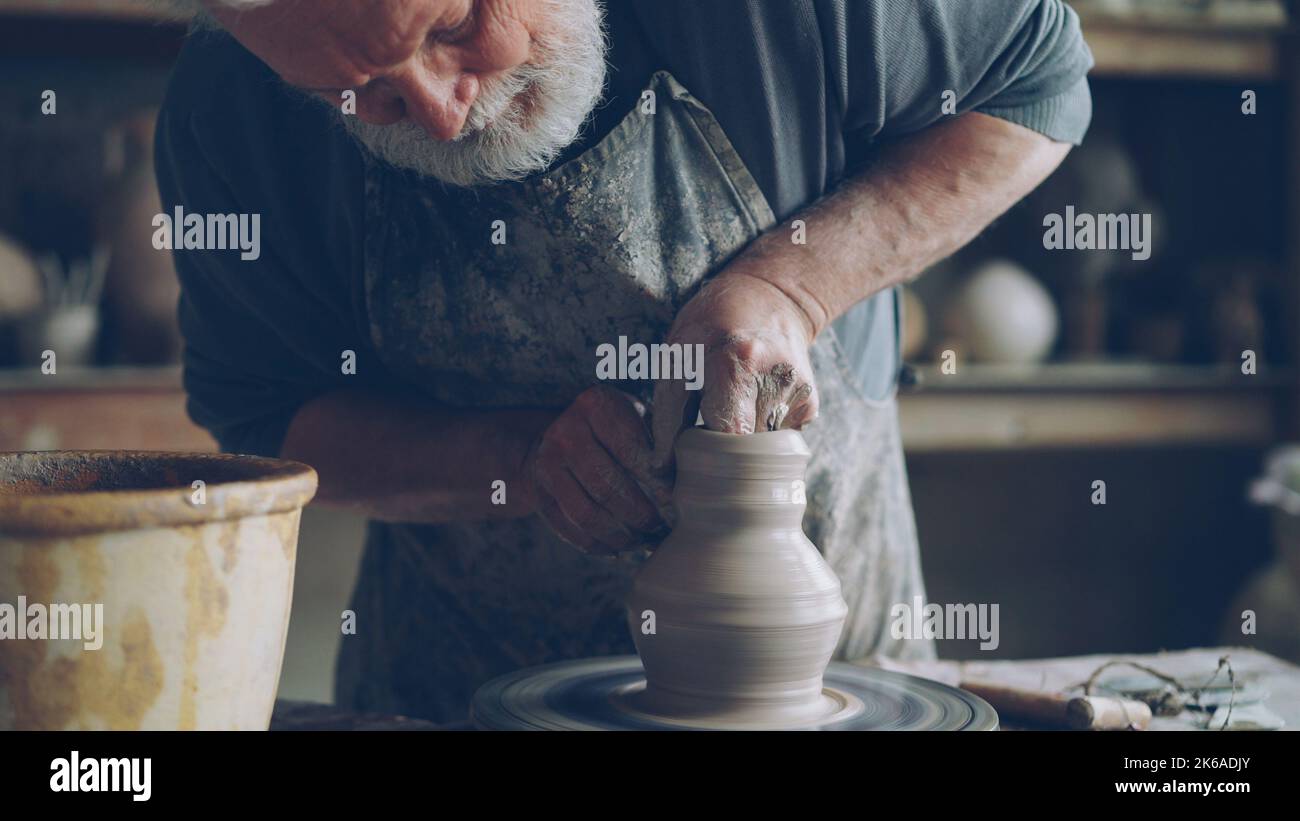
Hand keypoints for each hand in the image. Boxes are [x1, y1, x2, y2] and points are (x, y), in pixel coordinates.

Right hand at [525, 386, 670, 553]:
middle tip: (662, 529)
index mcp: (596, 405)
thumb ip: (659, 442)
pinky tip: (618, 548)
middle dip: (640, 515)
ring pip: (586, 513)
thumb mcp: (636, 418)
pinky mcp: (538, 493)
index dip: (656, 482)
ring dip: (620, 536)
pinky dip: (597, 545)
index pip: (630, 451)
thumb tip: (689, 486)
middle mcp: (565, 432)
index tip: (676, 503)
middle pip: (607, 486)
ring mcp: (546, 464)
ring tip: (642, 542)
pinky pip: (568, 528)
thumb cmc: (615, 429)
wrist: (557, 436)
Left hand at [652, 271, 819, 467]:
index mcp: (734, 364)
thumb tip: (661, 473)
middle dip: (723, 455)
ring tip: (731, 408)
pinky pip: (780, 438)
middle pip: (747, 451)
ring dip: (743, 443)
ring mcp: (799, 393)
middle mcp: (775, 379)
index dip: (706, 460)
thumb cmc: (709, 328)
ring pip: (765, 450)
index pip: (726, 437)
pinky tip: (754, 402)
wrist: (769, 297)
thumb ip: (667, 417)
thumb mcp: (675, 358)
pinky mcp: (812, 402)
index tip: (690, 461)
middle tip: (705, 434)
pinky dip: (761, 431)